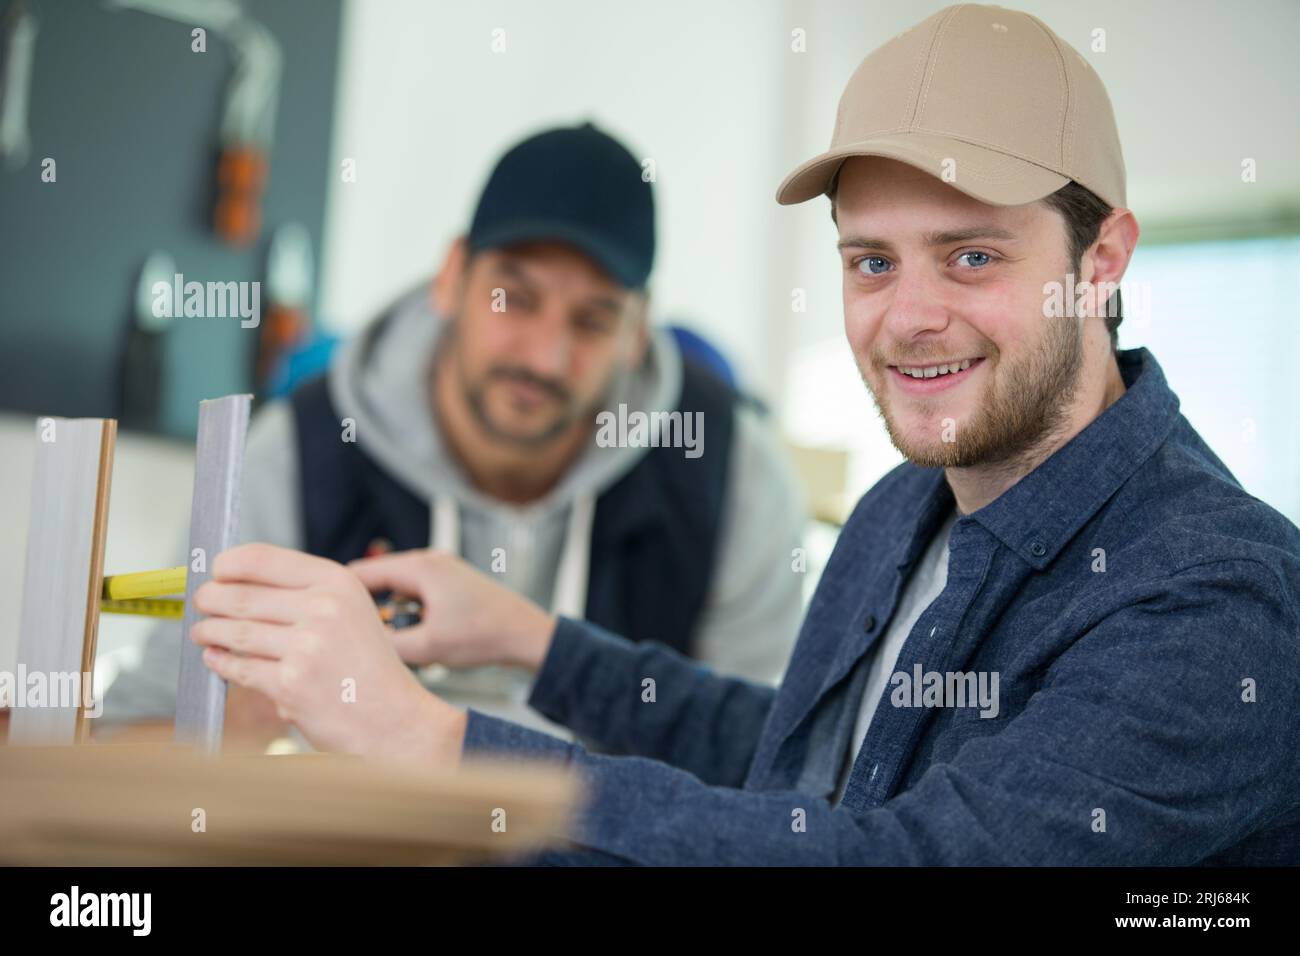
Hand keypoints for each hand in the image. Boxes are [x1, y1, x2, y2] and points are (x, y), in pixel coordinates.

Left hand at [190, 543, 466, 764]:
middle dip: (211, 599)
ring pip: (235, 632)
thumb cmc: (369, 667)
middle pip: (242, 595)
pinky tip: (214, 658)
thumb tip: (242, 583)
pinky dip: (220, 663)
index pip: (263, 559)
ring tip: (203, 632)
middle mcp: (322, 609)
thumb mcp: (351, 611)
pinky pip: (240, 669)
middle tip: (201, 602)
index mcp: (337, 582)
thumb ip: (306, 594)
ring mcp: (306, 648)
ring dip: (210, 631)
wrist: (393, 717)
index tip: (215, 571)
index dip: (228, 564)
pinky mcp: (290, 684)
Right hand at [348, 549, 556, 672]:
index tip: (317, 612)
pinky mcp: (451, 582)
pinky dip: (407, 611)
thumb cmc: (483, 637)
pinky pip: (416, 593)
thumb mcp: (427, 648)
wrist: (527, 634)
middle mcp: (430, 560)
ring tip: (384, 637)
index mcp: (422, 567)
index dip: (338, 594)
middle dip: (364, 605)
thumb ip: (386, 645)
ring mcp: (443, 569)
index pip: (364, 573)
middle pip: (379, 578)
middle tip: (344, 631)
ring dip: (389, 611)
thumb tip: (350, 648)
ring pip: (398, 588)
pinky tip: (410, 635)